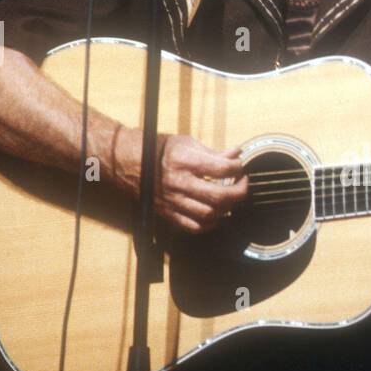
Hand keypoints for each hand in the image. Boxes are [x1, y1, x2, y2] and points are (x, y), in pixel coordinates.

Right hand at [115, 128, 250, 233]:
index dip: (237, 168)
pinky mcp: (167, 213)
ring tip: (228, 199)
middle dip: (239, 192)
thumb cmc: (158, 150)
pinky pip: (194, 227)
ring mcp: (172, 200)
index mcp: (183, 160)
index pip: (221, 168)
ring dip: (226, 208)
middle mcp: (178, 182)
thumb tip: (236, 153)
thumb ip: (212, 152)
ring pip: (209, 214)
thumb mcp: (185, 143)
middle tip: (242, 184)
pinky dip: (209, 223)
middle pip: (219, 196)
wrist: (128, 163)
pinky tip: (214, 214)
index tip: (239, 166)